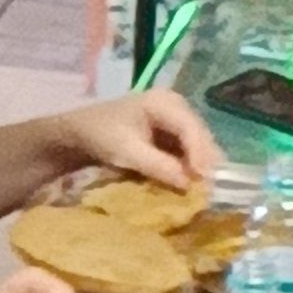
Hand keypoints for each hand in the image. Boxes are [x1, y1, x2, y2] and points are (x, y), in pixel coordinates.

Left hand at [55, 90, 222, 192]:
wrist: (81, 133)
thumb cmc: (101, 135)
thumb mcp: (126, 151)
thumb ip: (158, 165)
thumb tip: (188, 184)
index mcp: (164, 101)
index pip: (190, 127)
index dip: (200, 154)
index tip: (203, 180)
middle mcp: (176, 106)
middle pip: (200, 135)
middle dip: (205, 162)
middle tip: (210, 190)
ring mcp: (176, 119)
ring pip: (198, 144)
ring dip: (200, 167)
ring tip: (204, 190)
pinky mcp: (173, 133)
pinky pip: (189, 150)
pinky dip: (190, 166)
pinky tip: (192, 183)